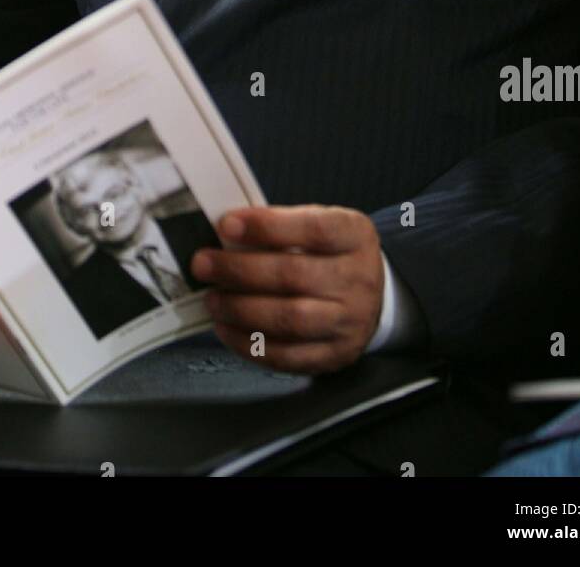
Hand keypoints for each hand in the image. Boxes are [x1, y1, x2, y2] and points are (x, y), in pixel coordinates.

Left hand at [191, 204, 384, 373]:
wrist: (375, 295)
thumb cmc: (334, 253)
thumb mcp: (322, 223)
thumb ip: (282, 225)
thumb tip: (229, 232)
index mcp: (354, 236)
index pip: (313, 229)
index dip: (267, 227)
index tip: (227, 224)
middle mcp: (357, 279)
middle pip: (294, 276)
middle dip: (239, 270)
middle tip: (204, 264)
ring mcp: (349, 322)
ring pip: (290, 319)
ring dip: (241, 309)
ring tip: (213, 299)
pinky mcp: (335, 355)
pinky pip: (288, 356)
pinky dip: (250, 344)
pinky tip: (227, 329)